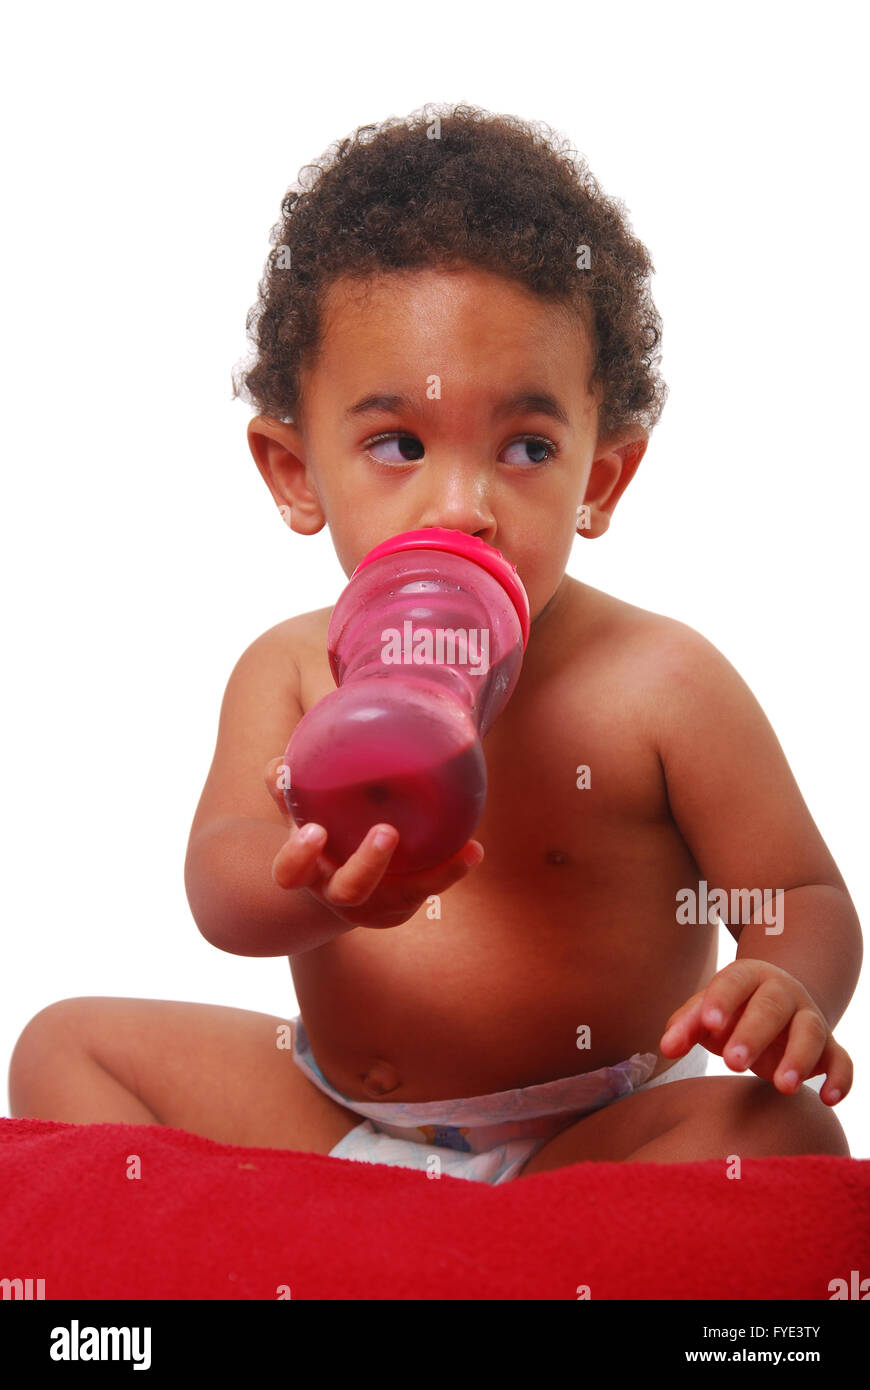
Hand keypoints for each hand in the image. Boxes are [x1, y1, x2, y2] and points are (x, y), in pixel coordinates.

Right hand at [263, 755, 483, 928]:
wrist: (337, 880)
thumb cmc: (320, 834)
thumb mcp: (302, 813)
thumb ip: (291, 788)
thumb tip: (280, 764)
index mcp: (307, 872)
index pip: (290, 873)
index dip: (299, 857)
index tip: (313, 830)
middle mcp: (338, 893)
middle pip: (349, 890)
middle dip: (367, 864)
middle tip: (386, 831)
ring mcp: (375, 903)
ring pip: (403, 894)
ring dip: (431, 873)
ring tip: (462, 848)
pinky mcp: (403, 903)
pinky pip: (430, 888)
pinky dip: (453, 868)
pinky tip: (474, 849)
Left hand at [659, 959, 852, 1105]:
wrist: (780, 1003)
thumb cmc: (733, 1011)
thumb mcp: (708, 1013)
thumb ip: (685, 1026)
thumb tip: (666, 1047)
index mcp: (748, 976)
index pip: (734, 982)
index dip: (722, 999)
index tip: (709, 1023)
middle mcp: (783, 992)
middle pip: (772, 1007)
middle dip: (753, 1033)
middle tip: (732, 1063)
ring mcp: (809, 1017)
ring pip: (810, 1031)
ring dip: (799, 1058)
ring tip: (782, 1086)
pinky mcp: (829, 1046)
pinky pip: (841, 1059)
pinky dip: (840, 1078)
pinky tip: (828, 1098)